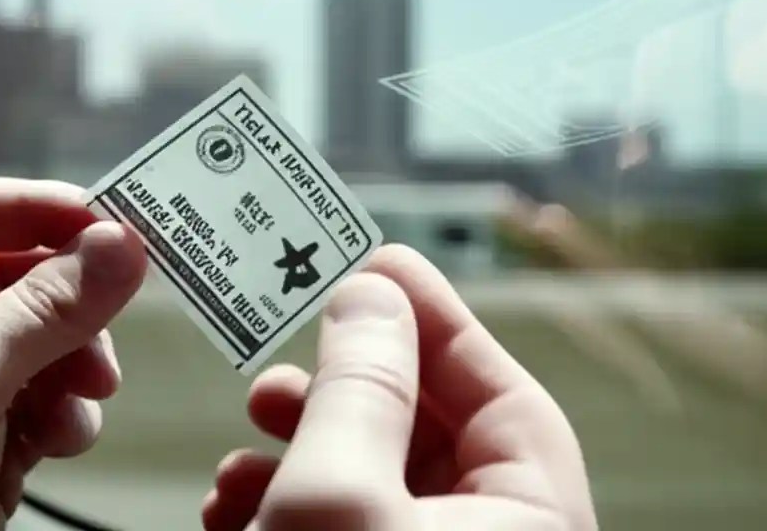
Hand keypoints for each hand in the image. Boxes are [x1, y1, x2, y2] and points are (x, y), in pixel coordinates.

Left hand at [0, 178, 146, 530]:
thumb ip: (43, 310)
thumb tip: (122, 243)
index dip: (39, 210)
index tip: (114, 225)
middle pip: (21, 276)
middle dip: (70, 306)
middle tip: (108, 330)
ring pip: (47, 340)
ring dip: (76, 366)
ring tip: (79, 400)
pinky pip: (51, 399)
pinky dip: (68, 415)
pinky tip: (56, 441)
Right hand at [202, 245, 596, 530]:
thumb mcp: (336, 493)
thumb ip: (361, 386)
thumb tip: (374, 293)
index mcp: (533, 529)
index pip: (507, 401)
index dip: (439, 323)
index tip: (377, 263)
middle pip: (434, 442)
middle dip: (342, 401)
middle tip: (279, 377)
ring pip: (378, 491)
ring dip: (298, 461)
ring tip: (238, 466)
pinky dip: (291, 513)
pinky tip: (233, 510)